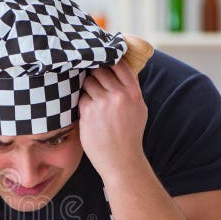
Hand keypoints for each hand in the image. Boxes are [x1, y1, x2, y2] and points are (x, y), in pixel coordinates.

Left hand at [78, 61, 148, 180]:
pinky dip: (82, 101)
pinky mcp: (88, 111)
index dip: (109, 59)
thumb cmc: (129, 135)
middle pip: (100, 70)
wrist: (121, 160)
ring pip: (88, 82)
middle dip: (95, 73)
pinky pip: (81, 96)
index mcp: (134, 93)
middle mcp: (119, 95)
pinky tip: (88, 111)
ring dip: (87, 87)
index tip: (102, 59)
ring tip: (92, 98)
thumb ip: (130, 89)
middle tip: (93, 81)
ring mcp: (103, 103)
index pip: (119, 64)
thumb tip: (119, 68)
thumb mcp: (139, 109)